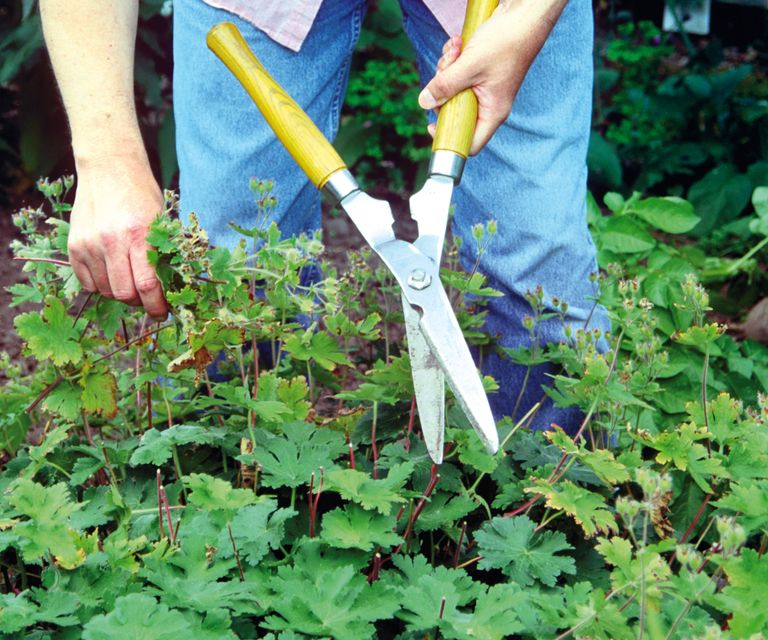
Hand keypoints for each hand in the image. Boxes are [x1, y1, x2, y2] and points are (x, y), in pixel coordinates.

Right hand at [67, 156, 168, 319]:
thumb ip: (163, 255)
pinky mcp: (74, 245)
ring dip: (121, 294)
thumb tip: (171, 291)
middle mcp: (111, 241)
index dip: (157, 306)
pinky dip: (102, 286)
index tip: (163, 313)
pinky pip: (88, 283)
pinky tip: (113, 275)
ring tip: (131, 283)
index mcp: (139, 235)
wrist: (110, 169)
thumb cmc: (143, 196)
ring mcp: (89, 244)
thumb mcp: (161, 222)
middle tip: (148, 299)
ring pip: (106, 291)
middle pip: (125, 294)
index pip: (148, 285)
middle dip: (140, 303)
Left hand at [418, 0, 565, 154]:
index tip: (431, 125)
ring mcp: (483, 88)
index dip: (449, 137)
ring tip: (456, 50)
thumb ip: (445, 86)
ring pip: (452, 89)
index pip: (470, 142)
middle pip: (454, 111)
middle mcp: (488, 104)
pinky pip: (456, 73)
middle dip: (443, 89)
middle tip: (446, 70)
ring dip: (446, 68)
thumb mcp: (470, 66)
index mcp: (492, 112)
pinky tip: (458, 44)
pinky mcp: (478, 73)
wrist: (522, 15)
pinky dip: (453, 59)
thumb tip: (424, 102)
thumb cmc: (507, 42)